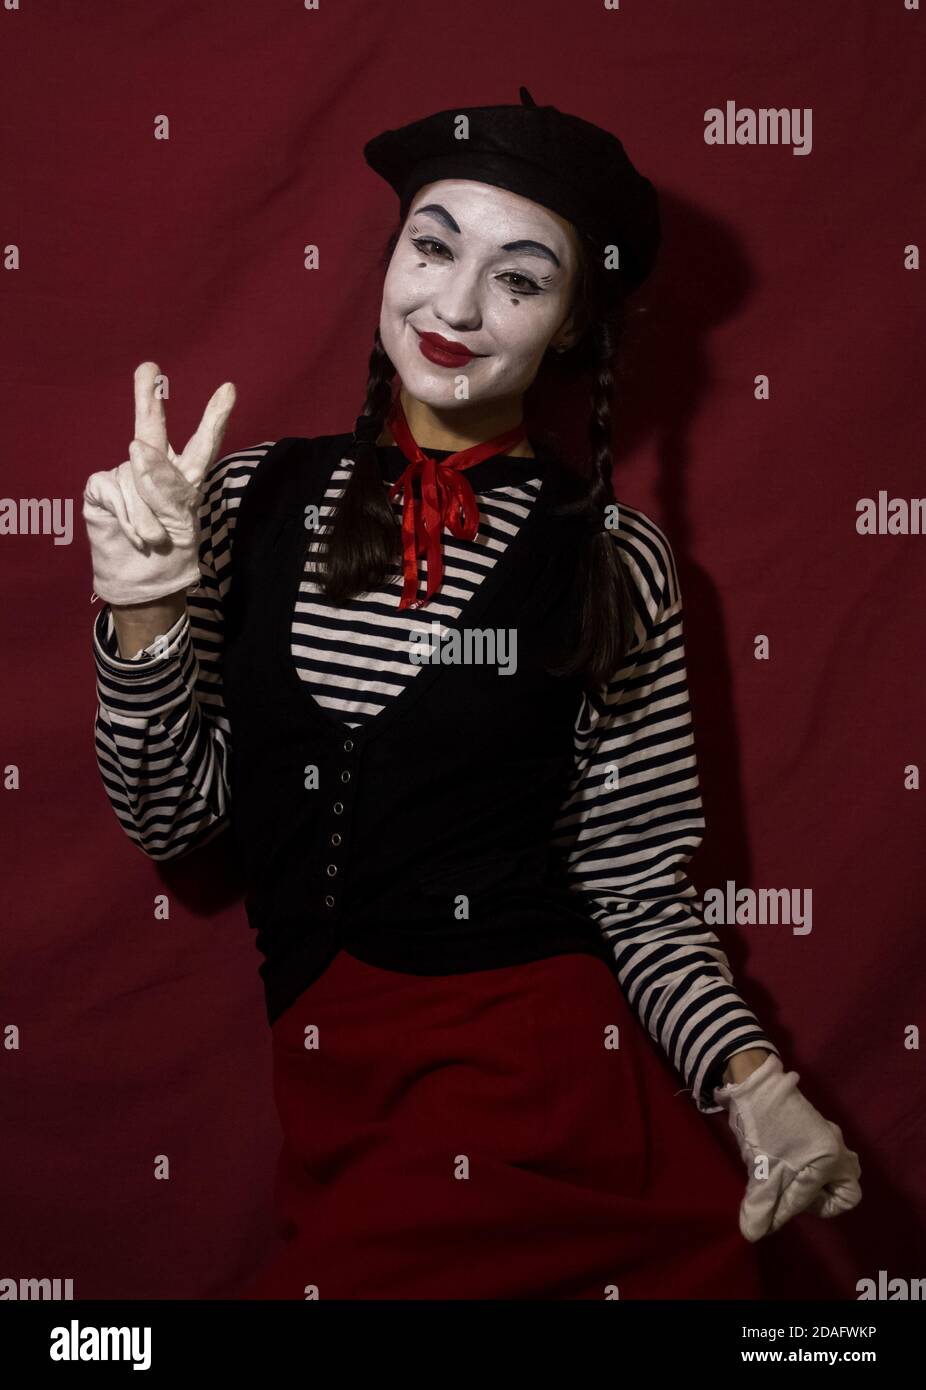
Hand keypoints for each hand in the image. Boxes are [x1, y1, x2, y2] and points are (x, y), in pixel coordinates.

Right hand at [83, 361, 235, 604]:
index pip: (203, 444)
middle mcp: (154, 467)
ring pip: (138, 479)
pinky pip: (116, 491)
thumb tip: (136, 448)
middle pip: (152, 427)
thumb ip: (166, 486)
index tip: (229, 389)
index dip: (214, 418)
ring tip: (154, 538)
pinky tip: (133, 534)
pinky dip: (128, 517)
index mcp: (185, 476)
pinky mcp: (102, 486)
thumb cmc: (170, 553)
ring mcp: (126, 474)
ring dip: (148, 516)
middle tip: (149, 367)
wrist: (142, 581)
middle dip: (148, 397)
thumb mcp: (181, 523)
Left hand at [713, 1053, 861, 1242]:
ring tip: (784, 1178)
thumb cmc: (765, 1128)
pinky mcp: (815, 1128)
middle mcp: (837, 1148)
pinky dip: (806, 1168)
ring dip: (811, 1182)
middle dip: (822, 1197)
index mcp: (832, 1160)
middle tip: (795, 1192)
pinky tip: (780, 1164)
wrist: (755, 1083)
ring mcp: (828, 1135)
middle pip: (845, 1188)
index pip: (818, 1201)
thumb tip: (752, 1235)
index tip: (771, 1208)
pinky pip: (821, 1158)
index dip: (792, 1210)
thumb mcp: (763, 1173)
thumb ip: (762, 1206)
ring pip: (832, 1172)